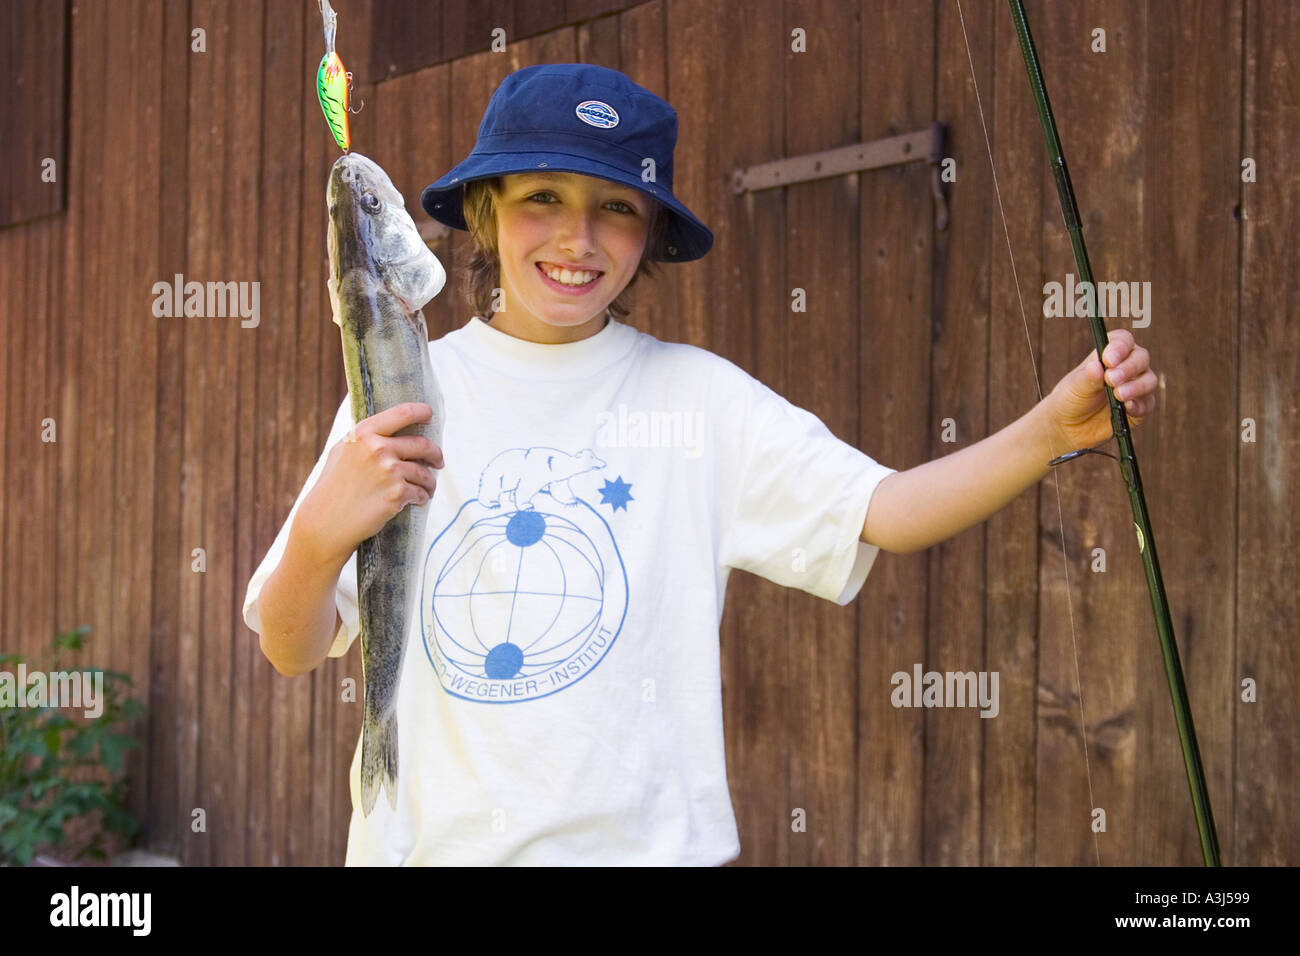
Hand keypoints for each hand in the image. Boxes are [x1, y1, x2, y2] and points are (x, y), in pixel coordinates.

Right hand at [294, 402, 443, 565]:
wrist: (325, 521)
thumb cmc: (332, 487)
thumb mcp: (342, 452)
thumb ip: (364, 438)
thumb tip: (390, 426)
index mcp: (364, 433)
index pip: (402, 413)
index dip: (421, 411)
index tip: (429, 414)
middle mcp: (377, 448)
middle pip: (422, 445)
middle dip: (436, 454)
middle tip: (439, 462)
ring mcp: (388, 471)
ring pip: (425, 473)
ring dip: (430, 482)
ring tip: (429, 488)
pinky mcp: (396, 494)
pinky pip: (420, 493)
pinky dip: (422, 497)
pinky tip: (419, 500)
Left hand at [1043, 329, 1156, 453]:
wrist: (1069, 426)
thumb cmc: (1071, 398)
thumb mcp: (1074, 386)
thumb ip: (1087, 377)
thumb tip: (1097, 366)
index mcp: (1110, 354)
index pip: (1123, 341)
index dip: (1120, 347)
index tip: (1108, 360)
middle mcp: (1127, 367)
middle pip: (1141, 358)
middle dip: (1129, 368)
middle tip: (1112, 379)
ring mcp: (1135, 386)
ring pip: (1149, 380)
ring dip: (1136, 386)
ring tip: (1118, 395)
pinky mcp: (1139, 407)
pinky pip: (1147, 404)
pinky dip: (1139, 405)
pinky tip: (1128, 408)